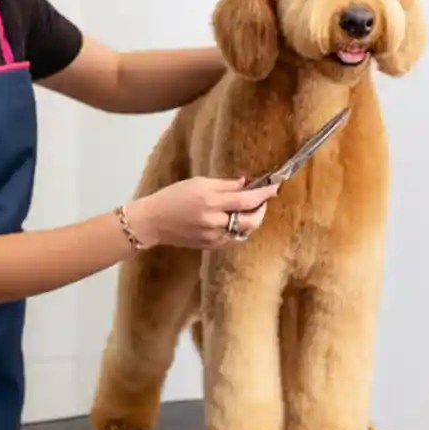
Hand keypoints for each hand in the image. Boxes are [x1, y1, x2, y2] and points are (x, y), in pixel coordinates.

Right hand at [124, 177, 279, 249]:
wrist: (153, 221)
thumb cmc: (173, 197)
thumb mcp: (198, 183)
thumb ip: (224, 185)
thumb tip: (246, 183)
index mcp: (211, 201)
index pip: (246, 199)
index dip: (264, 194)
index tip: (275, 187)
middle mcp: (214, 220)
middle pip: (251, 220)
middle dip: (261, 210)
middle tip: (262, 200)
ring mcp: (213, 236)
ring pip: (243, 231)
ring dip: (250, 220)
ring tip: (247, 209)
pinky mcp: (210, 246)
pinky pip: (231, 238)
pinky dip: (236, 229)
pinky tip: (231, 220)